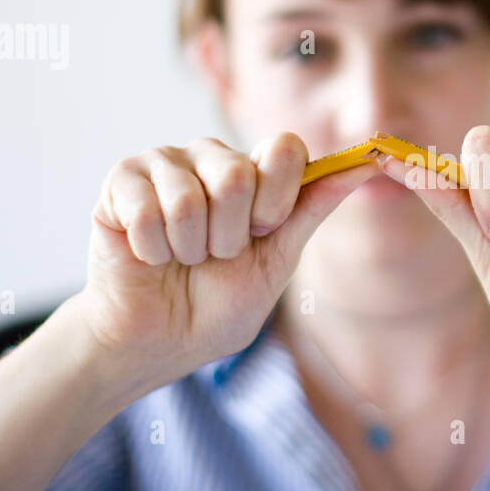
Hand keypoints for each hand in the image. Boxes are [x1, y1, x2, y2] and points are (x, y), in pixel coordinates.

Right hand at [76, 134, 376, 391]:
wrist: (155, 342)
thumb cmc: (214, 306)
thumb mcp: (276, 262)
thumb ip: (311, 210)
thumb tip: (367, 163)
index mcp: (255, 173)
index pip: (284, 148)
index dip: (276, 199)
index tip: (263, 232)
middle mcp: (212, 157)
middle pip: (237, 175)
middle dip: (229, 237)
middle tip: (214, 255)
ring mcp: (165, 163)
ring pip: (189, 198)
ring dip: (187, 248)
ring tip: (180, 258)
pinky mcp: (122, 179)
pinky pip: (146, 209)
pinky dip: (152, 249)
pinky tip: (148, 254)